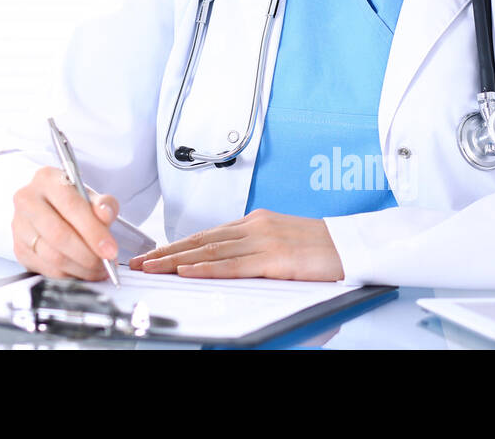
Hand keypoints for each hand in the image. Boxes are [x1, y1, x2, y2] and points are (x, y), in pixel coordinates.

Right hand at [11, 166, 118, 281]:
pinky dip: (68, 275)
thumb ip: (103, 204)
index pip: (71, 207)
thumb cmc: (72, 202)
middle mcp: (28, 199)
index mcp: (47, 179)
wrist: (49, 208)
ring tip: (97, 270)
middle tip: (105, 264)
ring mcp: (19, 225)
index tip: (110, 250)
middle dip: (87, 255)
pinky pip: (46, 269)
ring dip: (80, 269)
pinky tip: (81, 271)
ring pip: (52, 256)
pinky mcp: (19, 248)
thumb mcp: (92, 196)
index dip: (93, 232)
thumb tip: (105, 214)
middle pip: (59, 235)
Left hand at [127, 208, 344, 280]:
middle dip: (166, 253)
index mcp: (254, 222)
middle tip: (140, 263)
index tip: (153, 255)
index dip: (176, 245)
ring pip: (210, 252)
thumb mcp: (281, 241)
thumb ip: (253, 248)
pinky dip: (206, 268)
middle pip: (200, 241)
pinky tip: (187, 272)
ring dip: (176, 261)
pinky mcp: (275, 258)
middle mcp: (254, 227)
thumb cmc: (321, 248)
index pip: (206, 235)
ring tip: (152, 269)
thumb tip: (227, 260)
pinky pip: (234, 265)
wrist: (354, 245)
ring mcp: (263, 240)